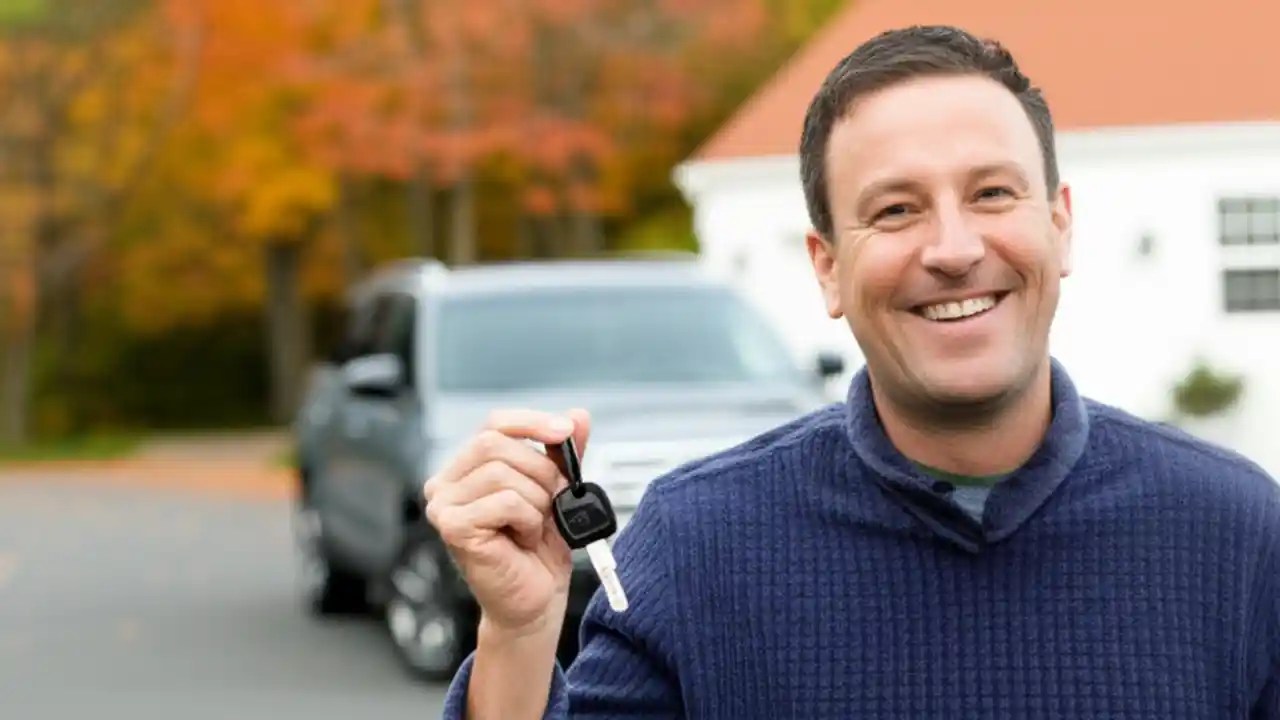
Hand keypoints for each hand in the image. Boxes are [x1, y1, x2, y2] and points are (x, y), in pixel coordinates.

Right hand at [424, 408, 590, 634]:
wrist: (536, 600)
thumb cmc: (538, 551)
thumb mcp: (555, 490)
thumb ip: (563, 453)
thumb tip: (578, 415)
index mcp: (466, 468)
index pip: (495, 424)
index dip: (532, 422)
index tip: (566, 430)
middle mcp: (446, 484)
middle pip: (496, 443)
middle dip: (539, 470)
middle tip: (553, 500)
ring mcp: (444, 506)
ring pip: (503, 473)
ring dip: (536, 501)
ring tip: (534, 527)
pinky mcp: (453, 528)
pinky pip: (505, 502)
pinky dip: (528, 519)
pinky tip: (523, 539)